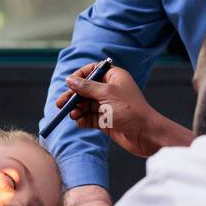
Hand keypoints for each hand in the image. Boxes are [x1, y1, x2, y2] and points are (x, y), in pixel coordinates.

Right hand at [57, 62, 174, 158]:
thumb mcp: (106, 94)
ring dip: (77, 110)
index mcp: (114, 77)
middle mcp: (110, 90)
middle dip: (73, 97)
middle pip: (85, 89)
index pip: (93, 70)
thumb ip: (86, 87)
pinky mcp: (105, 121)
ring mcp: (107, 106)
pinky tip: (79, 123)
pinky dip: (83, 120)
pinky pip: (89, 118)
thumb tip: (69, 80)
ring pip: (86, 105)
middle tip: (61, 104)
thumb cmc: (130, 110)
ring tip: (73, 115)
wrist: (144, 135)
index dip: (79, 76)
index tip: (69, 84)